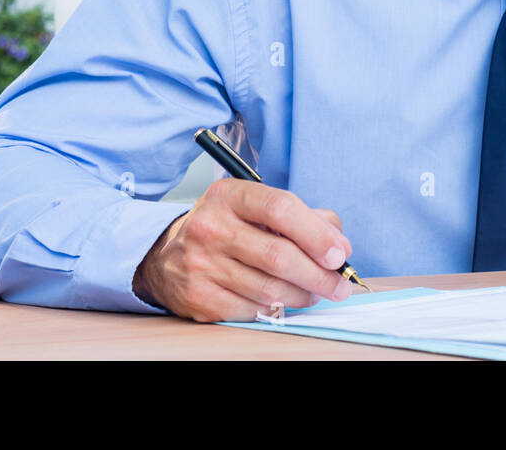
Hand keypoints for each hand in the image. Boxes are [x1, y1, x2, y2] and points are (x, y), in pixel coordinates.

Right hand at [132, 177, 354, 320]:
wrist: (165, 255)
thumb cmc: (224, 227)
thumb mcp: (254, 207)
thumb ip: (301, 217)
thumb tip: (338, 243)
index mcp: (229, 196)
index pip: (280, 208)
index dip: (316, 233)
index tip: (339, 253)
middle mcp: (211, 227)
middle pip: (279, 256)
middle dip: (319, 275)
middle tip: (339, 284)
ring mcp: (201, 265)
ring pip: (270, 289)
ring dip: (303, 295)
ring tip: (315, 292)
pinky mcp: (199, 298)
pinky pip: (253, 310)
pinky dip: (276, 309)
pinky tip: (283, 300)